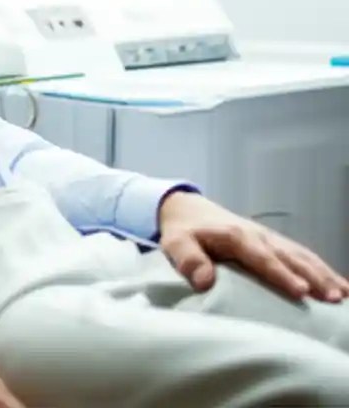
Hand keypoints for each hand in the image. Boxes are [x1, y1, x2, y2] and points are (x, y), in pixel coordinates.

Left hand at [158, 190, 348, 302]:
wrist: (187, 208)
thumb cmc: (183, 231)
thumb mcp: (175, 243)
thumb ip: (188, 260)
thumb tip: (204, 281)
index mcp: (236, 237)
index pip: (262, 259)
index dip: (281, 275)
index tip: (300, 291)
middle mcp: (259, 236)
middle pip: (291, 257)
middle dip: (314, 277)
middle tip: (333, 298)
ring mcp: (270, 238)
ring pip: (302, 256)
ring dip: (323, 274)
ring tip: (342, 295)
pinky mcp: (274, 243)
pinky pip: (302, 255)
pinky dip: (321, 269)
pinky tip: (338, 285)